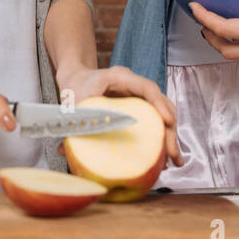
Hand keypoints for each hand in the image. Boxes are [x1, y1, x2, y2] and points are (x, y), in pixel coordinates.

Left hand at [55, 65, 182, 166]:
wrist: (76, 78)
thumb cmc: (75, 86)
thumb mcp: (73, 103)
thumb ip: (72, 123)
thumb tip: (64, 151)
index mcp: (120, 78)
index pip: (147, 88)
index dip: (159, 104)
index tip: (168, 121)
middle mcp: (134, 86)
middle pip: (160, 105)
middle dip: (170, 130)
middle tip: (174, 154)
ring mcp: (139, 96)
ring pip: (161, 114)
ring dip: (169, 136)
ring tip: (174, 160)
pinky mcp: (139, 107)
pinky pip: (154, 120)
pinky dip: (160, 137)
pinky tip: (162, 157)